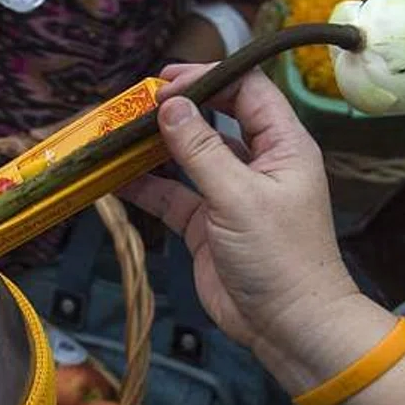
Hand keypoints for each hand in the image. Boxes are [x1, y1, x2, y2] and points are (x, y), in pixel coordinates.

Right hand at [121, 66, 359, 354]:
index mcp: (283, 145)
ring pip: (189, 157)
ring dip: (157, 146)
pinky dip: (147, 187)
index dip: (209, 79)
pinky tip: (116, 178)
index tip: (166, 83)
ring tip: (120, 133)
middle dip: (179, 108)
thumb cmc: (280, 258)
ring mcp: (230, 194)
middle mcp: (258, 163)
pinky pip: (173, 196)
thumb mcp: (238, 197)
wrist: (287, 325)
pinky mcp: (208, 225)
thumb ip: (200, 151)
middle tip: (137, 103)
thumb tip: (170, 107)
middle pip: (216, 118)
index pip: (247, 91)